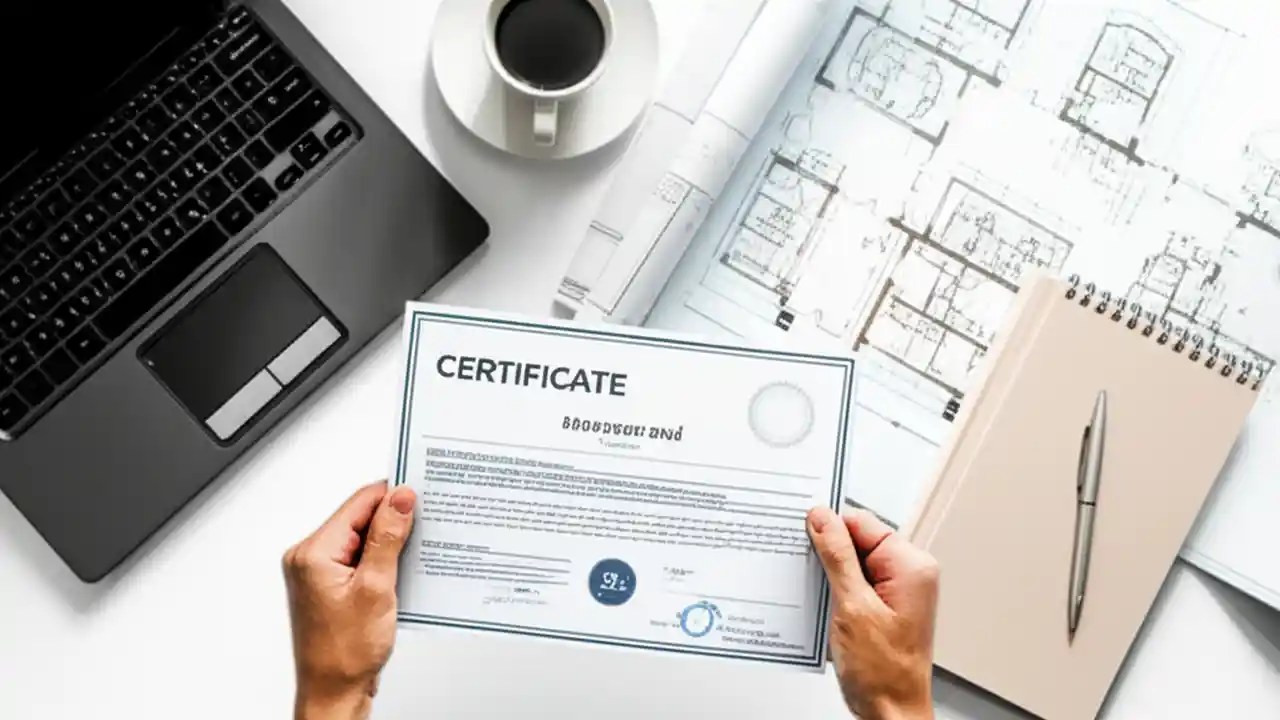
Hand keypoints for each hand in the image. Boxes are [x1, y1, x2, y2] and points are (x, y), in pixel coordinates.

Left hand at [284, 481, 417, 719]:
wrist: (333, 694)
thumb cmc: (345, 654)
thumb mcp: (376, 589)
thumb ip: (388, 538)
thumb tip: (401, 499)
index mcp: (313, 553)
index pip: (359, 503)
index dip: (393, 496)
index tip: (422, 494)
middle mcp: (309, 558)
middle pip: (360, 519)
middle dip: (394, 522)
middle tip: (425, 527)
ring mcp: (318, 572)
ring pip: (363, 539)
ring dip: (390, 545)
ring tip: (413, 558)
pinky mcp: (330, 585)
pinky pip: (360, 559)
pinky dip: (383, 562)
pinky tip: (400, 575)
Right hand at [808, 508, 938, 719]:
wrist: (892, 713)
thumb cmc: (884, 672)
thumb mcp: (852, 606)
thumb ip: (837, 557)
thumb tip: (822, 518)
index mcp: (911, 566)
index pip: (862, 523)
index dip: (831, 529)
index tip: (804, 538)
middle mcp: (909, 574)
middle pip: (857, 541)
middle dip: (829, 556)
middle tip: (812, 578)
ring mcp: (898, 591)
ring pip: (852, 564)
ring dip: (830, 578)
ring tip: (823, 603)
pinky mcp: (885, 606)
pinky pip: (855, 584)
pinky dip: (836, 593)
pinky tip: (827, 612)